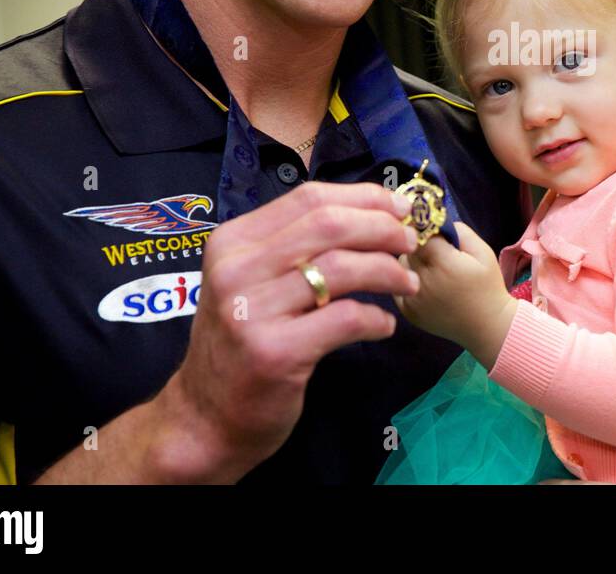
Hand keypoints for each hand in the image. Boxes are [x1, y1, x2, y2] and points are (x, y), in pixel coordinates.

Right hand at [157, 181, 420, 481]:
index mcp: (233, 242)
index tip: (397, 207)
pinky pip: (344, 319)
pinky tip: (384, 325)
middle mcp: (236, 269)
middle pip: (328, 225)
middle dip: (382, 228)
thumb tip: (369, 213)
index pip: (308, 197)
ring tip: (408, 282)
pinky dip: (375, 318)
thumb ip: (294, 247)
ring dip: (387, 270)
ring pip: (341, 268)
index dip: (363, 197)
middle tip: (410, 241)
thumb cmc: (240, 343)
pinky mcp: (275, 353)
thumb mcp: (251, 282)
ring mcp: (252, 311)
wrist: (205, 418)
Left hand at [395, 220, 516, 368]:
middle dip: (418, 242)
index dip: (425, 227)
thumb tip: (435, 218)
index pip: (421, 233)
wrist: (487, 326)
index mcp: (444, 264)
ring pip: (401, 264)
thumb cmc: (487, 286)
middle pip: (408, 248)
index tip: (430, 224)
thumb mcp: (482, 252)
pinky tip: (426, 282)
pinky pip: (397, 283)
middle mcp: (425, 281)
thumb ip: (459, 230)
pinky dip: (408, 278)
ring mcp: (414, 298)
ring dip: (412, 260)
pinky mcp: (408, 311)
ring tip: (432, 267)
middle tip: (434, 246)